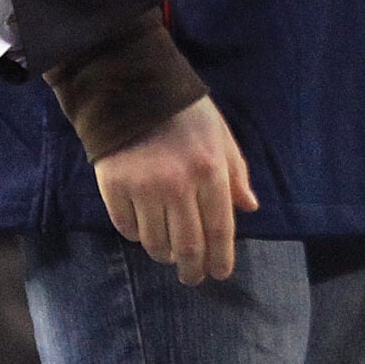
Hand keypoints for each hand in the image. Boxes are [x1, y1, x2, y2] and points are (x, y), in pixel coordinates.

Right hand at [94, 96, 258, 283]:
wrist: (131, 86)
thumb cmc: (184, 111)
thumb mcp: (219, 135)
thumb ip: (236, 173)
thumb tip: (249, 207)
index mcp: (209, 170)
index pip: (219, 229)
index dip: (220, 258)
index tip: (219, 273)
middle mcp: (178, 183)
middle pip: (188, 246)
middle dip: (193, 270)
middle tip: (192, 277)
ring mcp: (144, 187)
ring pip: (156, 243)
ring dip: (164, 255)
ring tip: (168, 254)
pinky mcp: (115, 187)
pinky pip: (128, 229)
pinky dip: (137, 235)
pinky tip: (143, 228)